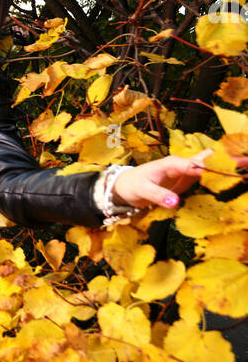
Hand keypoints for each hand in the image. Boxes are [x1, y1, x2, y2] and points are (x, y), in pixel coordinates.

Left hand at [111, 148, 247, 210]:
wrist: (126, 185)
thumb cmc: (133, 185)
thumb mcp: (143, 191)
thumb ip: (159, 196)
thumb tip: (176, 202)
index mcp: (173, 164)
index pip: (198, 164)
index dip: (215, 167)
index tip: (232, 168)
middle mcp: (183, 164)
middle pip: (210, 159)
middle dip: (230, 158)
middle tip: (247, 162)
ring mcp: (188, 171)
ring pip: (212, 164)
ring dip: (229, 164)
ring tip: (246, 167)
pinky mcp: (189, 179)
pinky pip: (208, 175)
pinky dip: (222, 174)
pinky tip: (236, 176)